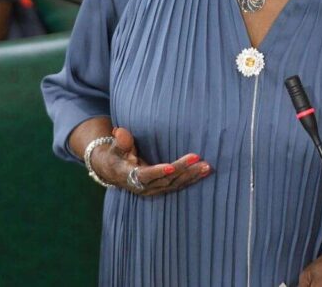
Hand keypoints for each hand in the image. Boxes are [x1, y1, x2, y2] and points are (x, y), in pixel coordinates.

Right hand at [90, 127, 212, 196]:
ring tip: (207, 166)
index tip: (171, 167)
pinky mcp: (163, 188)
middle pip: (166, 180)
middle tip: (197, 159)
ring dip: (192, 176)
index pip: (145, 175)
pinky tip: (205, 172)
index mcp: (130, 177)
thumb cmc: (116, 155)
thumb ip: (120, 141)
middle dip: (183, 170)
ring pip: (176, 184)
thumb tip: (119, 131)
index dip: (158, 172)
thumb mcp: (114, 148)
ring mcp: (155, 189)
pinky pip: (179, 185)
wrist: (114, 172)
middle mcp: (144, 187)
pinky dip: (192, 179)